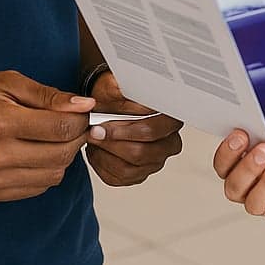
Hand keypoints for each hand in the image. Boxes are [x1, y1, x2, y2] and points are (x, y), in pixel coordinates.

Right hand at [0, 70, 94, 201]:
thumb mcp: (8, 83)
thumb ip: (48, 95)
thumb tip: (84, 106)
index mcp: (2, 122)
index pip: (61, 128)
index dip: (80, 119)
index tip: (82, 113)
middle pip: (62, 154)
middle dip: (76, 138)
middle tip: (72, 125)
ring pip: (54, 174)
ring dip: (63, 156)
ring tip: (52, 139)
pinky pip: (39, 187)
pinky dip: (46, 170)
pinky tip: (37, 153)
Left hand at [83, 70, 183, 185]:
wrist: (105, 105)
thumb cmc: (113, 95)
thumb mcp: (114, 86)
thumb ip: (120, 90)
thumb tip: (122, 95)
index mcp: (170, 118)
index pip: (151, 131)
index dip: (124, 130)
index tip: (103, 125)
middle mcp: (169, 142)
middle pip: (140, 153)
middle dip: (112, 143)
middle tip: (94, 132)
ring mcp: (156, 160)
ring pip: (129, 169)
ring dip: (105, 155)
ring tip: (94, 140)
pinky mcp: (141, 174)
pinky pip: (120, 178)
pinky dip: (103, 166)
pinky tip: (98, 150)